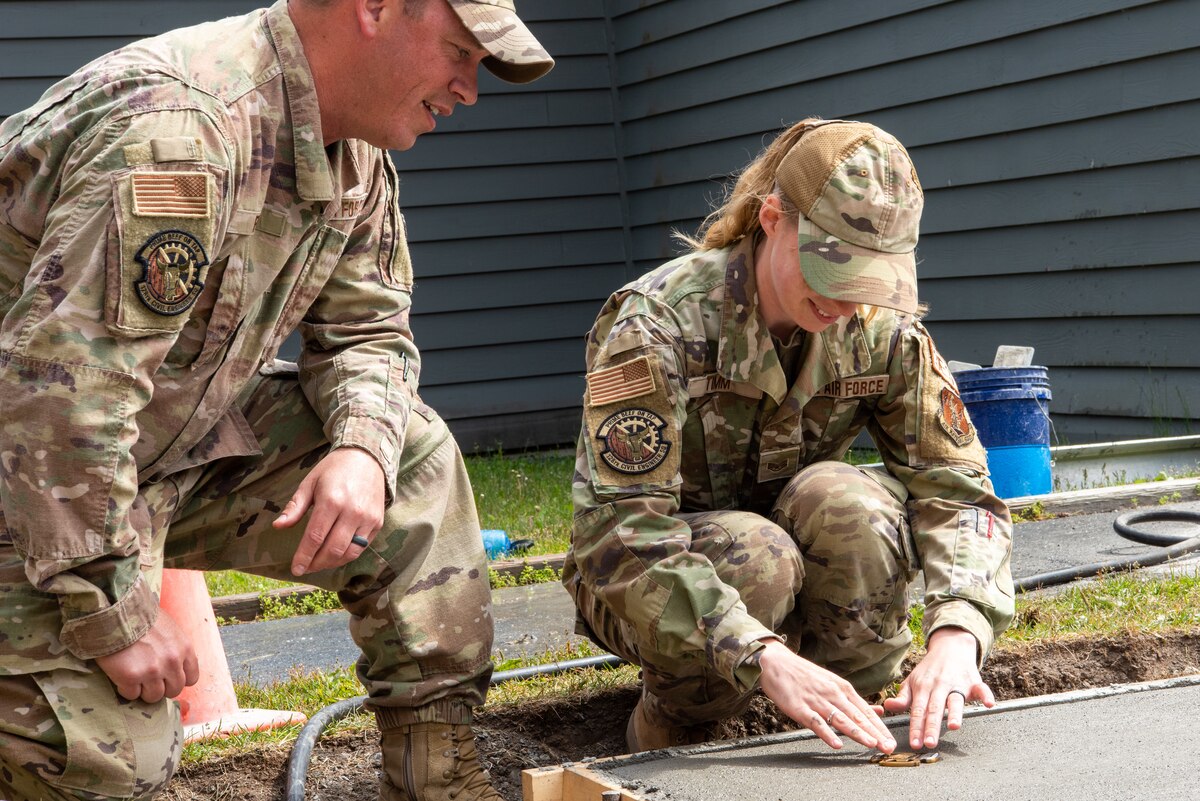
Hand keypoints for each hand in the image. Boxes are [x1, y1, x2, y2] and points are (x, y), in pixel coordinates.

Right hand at [95, 611, 198, 703]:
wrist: (117, 611)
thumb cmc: (141, 617)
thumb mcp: (169, 629)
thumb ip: (175, 648)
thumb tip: (174, 667)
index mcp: (184, 649)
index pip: (191, 678)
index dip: (178, 679)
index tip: (168, 676)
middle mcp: (172, 662)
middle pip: (174, 690)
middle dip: (162, 687)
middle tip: (148, 677)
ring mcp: (152, 671)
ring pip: (154, 697)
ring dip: (144, 690)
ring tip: (134, 675)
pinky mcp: (131, 677)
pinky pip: (132, 695)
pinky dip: (126, 688)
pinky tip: (121, 674)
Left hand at [275, 447, 385, 575]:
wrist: (367, 458)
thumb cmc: (334, 470)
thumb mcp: (309, 483)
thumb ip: (295, 507)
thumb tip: (278, 526)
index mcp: (331, 501)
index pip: (315, 537)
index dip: (304, 557)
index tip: (296, 569)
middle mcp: (352, 512)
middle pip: (332, 549)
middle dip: (316, 564)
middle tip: (306, 568)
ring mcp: (367, 518)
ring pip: (349, 553)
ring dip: (332, 563)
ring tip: (319, 563)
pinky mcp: (378, 522)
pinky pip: (362, 547)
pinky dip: (347, 555)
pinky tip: (335, 554)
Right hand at [757, 640, 896, 752]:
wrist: (776, 663)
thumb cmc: (804, 675)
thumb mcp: (833, 682)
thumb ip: (854, 700)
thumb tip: (879, 711)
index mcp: (842, 688)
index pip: (865, 711)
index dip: (880, 727)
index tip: (891, 741)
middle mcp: (832, 693)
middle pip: (857, 716)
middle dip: (874, 733)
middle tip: (888, 747)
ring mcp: (816, 701)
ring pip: (840, 719)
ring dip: (857, 732)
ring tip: (870, 744)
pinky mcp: (800, 708)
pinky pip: (816, 723)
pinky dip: (827, 733)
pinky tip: (836, 743)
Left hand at [882, 626, 995, 748]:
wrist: (949, 647)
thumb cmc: (929, 670)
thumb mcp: (912, 680)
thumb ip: (903, 697)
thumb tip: (888, 706)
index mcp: (923, 687)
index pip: (918, 710)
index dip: (916, 727)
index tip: (915, 743)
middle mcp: (939, 686)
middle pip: (935, 708)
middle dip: (932, 726)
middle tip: (930, 743)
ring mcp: (957, 683)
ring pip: (956, 700)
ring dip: (955, 712)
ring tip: (954, 726)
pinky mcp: (973, 682)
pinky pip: (982, 689)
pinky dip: (986, 696)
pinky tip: (989, 704)